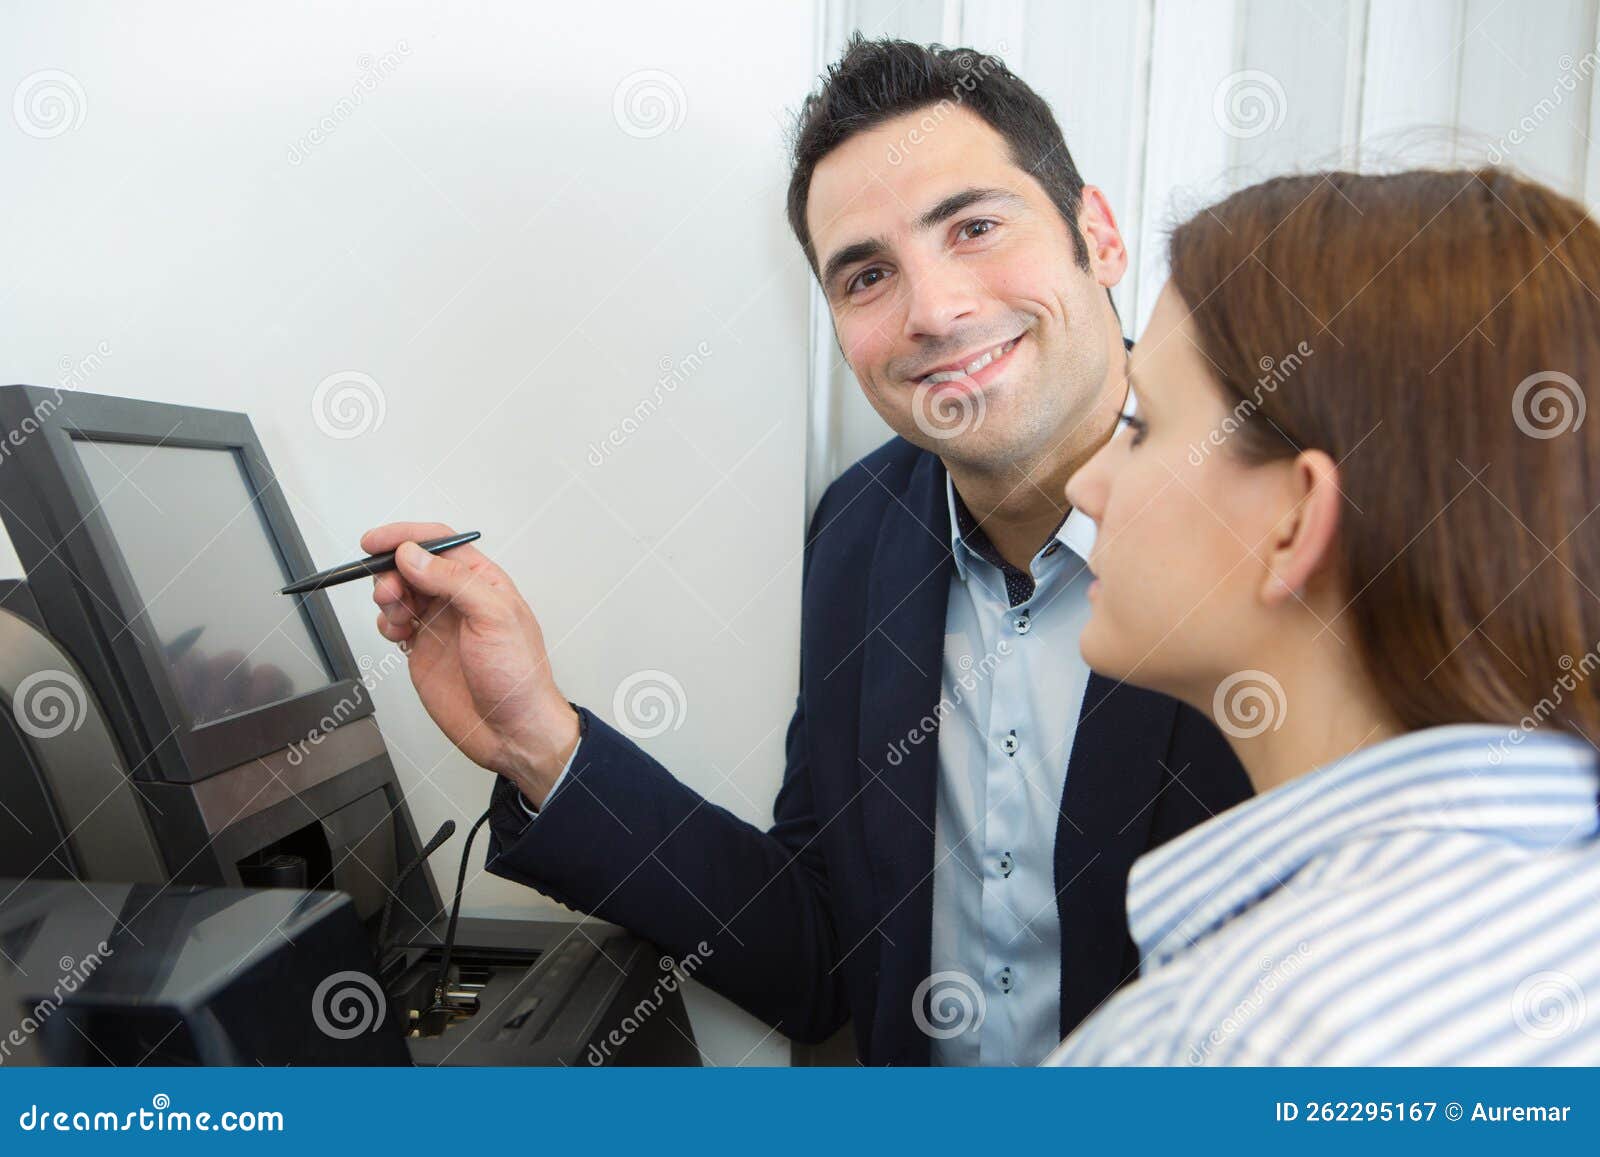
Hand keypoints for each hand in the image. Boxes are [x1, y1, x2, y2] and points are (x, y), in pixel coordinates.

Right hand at [360, 521, 579, 804]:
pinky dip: (386, 621)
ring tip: (396, 615)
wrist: (511, 731)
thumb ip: (453, 581)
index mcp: (483, 581)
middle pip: (413, 565)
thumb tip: (413, 555)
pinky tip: (396, 633)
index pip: (439, 543)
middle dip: (392, 570)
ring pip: (400, 591)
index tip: (376, 542)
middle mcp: (459, 598)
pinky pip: (394, 622)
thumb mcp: (494, 618)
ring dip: (388, 596)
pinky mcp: (423, 648)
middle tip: (388, 590)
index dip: (406, 536)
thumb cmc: (518, 677)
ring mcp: (440, 623)